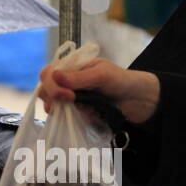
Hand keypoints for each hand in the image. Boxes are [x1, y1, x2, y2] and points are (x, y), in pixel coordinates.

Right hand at [37, 58, 160, 123]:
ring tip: (88, 110)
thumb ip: (78, 78)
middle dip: (57, 100)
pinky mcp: (79, 112)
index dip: (51, 85)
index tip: (67, 96)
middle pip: (46, 91)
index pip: (48, 73)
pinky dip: (78, 119)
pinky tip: (92, 115)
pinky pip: (68, 119)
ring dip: (69, 111)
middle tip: (74, 103)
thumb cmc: (122, 81)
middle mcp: (68, 81)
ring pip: (56, 107)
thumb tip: (54, 76)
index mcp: (71, 66)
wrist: (139, 101)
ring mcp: (72, 98)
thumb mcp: (101, 75)